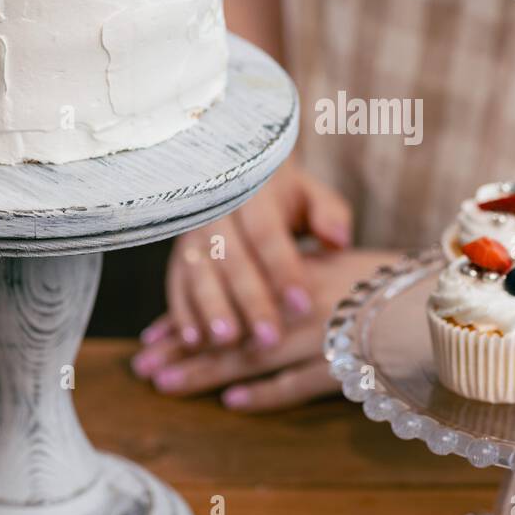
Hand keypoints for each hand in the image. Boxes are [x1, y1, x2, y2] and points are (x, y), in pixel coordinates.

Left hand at [132, 248, 397, 411]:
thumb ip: (293, 271)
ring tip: (166, 384)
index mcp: (299, 274)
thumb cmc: (386, 282)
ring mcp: (325, 336)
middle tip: (143, 366)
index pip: (231, 296)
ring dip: (206, 372)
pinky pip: (300, 384)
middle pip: (233, 328)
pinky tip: (234, 404)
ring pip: (254, 356)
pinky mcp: (348, 366)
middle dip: (183, 348)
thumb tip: (245, 280)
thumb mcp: (336, 261)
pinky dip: (266, 395)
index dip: (189, 316)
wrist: (443, 299)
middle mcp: (305, 303)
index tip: (153, 333)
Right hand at [160, 161, 351, 348]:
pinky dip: (183, 312)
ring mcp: (193, 232)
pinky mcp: (179, 254)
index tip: (303, 305)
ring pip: (199, 272)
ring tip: (228, 340)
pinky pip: (176, 284)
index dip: (283, 270)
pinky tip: (195, 340)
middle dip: (251, 300)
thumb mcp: (312, 195)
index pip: (267, 233)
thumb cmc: (287, 196)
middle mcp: (217, 210)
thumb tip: (338, 240)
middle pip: (232, 259)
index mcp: (255, 192)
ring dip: (212, 309)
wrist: (240, 174)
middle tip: (270, 339)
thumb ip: (329, 215)